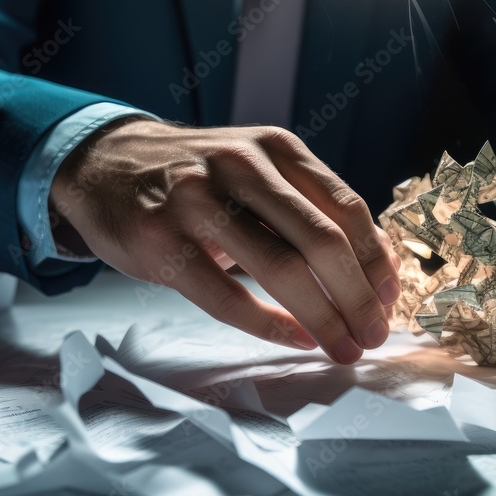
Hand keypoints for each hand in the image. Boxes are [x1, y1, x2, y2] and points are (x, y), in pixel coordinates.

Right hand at [50, 118, 400, 363]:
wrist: (104, 164)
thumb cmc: (195, 177)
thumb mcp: (254, 168)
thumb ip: (307, 205)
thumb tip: (375, 262)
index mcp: (275, 147)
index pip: (346, 207)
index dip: (377, 260)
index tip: (391, 300)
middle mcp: (241, 166)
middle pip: (322, 240)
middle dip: (358, 298)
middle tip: (372, 335)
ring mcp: (197, 201)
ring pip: (281, 269)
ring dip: (323, 318)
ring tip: (342, 347)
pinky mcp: (160, 241)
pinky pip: (226, 296)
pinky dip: (269, 326)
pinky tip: (296, 340)